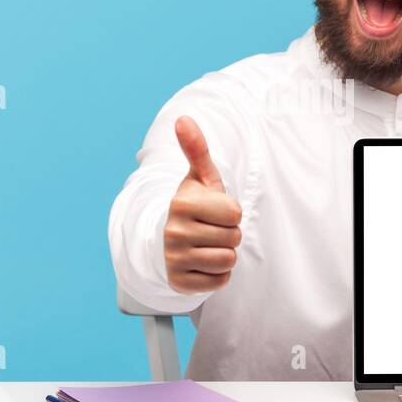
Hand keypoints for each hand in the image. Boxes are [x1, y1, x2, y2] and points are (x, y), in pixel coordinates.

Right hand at [164, 116, 242, 293]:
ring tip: (207, 245)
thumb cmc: (194, 205)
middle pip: (233, 238)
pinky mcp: (179, 282)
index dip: (231, 212)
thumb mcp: (200, 177)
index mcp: (181, 203)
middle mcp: (173, 232)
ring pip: (228, 260)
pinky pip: (219, 281)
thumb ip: (197, 149)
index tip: (214, 211)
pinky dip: (216, 274)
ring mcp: (174, 259)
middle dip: (228, 234)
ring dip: (223, 254)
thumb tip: (183, 119)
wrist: (167, 240)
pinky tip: (201, 262)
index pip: (234, 213)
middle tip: (210, 229)